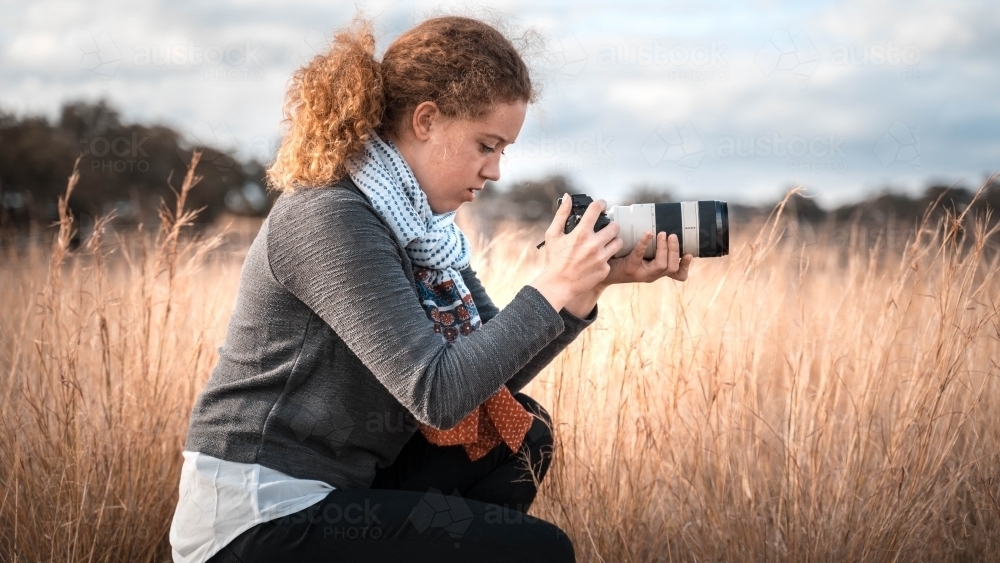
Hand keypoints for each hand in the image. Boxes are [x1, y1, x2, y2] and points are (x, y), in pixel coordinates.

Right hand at [530, 193, 622, 310]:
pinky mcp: (605, 269)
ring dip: (612, 241)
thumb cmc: (554, 260)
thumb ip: (561, 214)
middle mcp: (594, 244)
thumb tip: (567, 197)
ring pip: (619, 242)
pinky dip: (605, 258)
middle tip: (605, 228)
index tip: (602, 205)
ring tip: (604, 243)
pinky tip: (596, 260)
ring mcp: (601, 258)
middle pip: (615, 226)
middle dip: (611, 226)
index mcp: (581, 233)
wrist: (558, 285)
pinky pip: (611, 259)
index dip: (601, 203)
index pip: (597, 209)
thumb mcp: (553, 235)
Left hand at [600, 231, 691, 286]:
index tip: (690, 253)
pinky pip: (640, 256)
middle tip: (672, 235)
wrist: (600, 271)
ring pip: (661, 265)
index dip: (686, 266)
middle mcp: (651, 275)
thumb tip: (661, 223)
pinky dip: (645, 243)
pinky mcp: (629, 269)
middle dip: (675, 250)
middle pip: (672, 267)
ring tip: (662, 234)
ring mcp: (641, 274)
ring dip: (664, 248)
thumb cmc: (621, 258)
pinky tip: (648, 234)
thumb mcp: (640, 255)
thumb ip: (651, 246)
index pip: (678, 275)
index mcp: (656, 272)